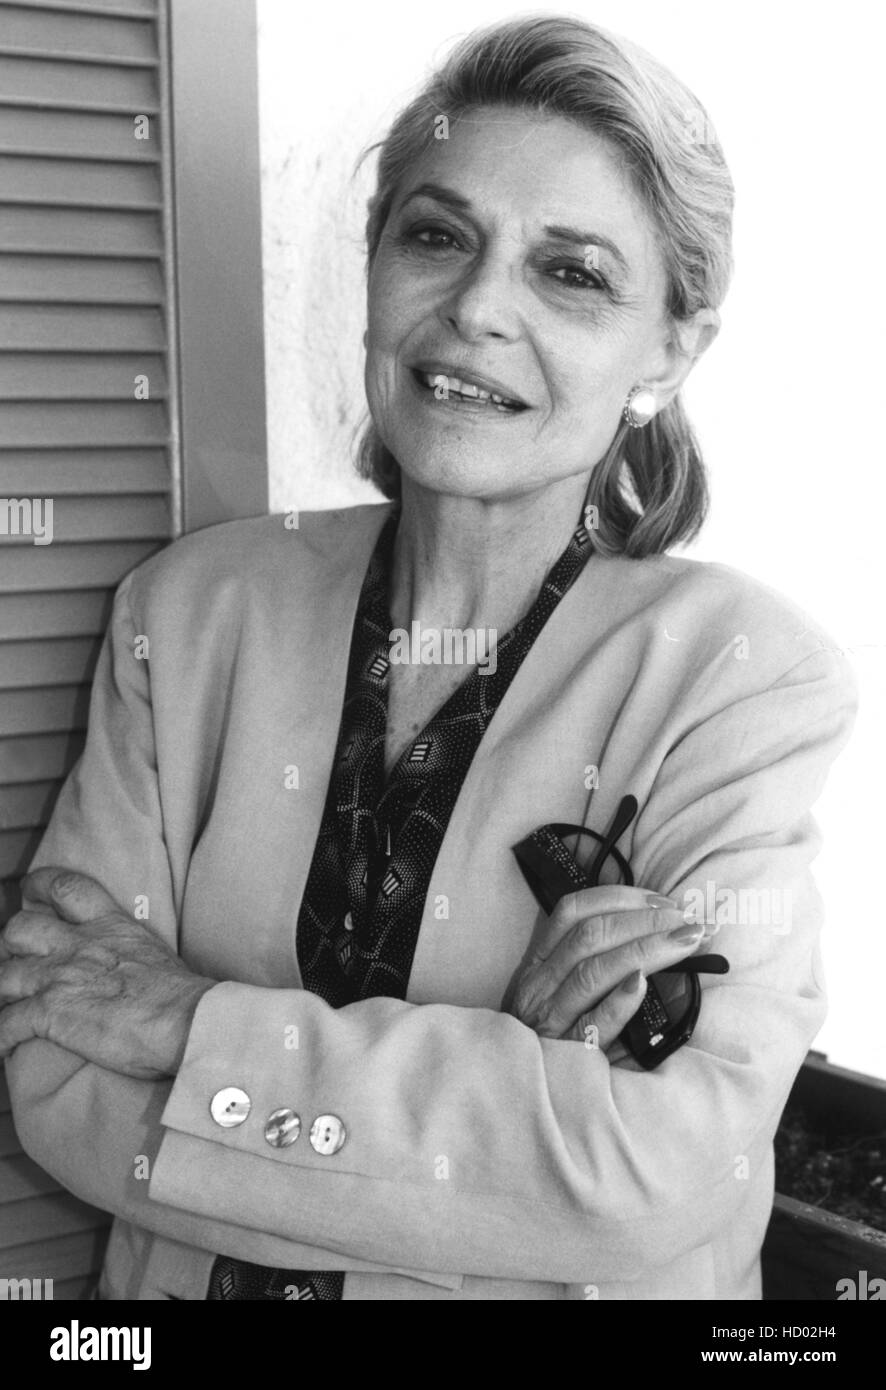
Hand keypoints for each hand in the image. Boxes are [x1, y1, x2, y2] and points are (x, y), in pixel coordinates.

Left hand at [0, 868, 215, 1078]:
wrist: (185, 1019)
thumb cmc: (180, 995)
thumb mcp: (154, 955)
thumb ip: (130, 954)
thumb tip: (132, 973)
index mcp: (109, 926)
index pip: (66, 887)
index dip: (40, 884)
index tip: (29, 890)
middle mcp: (78, 946)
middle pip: (20, 928)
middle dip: (10, 945)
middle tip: (17, 962)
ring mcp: (59, 977)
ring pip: (3, 975)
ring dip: (1, 992)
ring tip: (8, 1006)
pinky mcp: (49, 1013)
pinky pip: (4, 1025)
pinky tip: (1, 1048)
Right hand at [502, 884, 710, 1048]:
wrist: (521, 1092)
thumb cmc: (554, 1035)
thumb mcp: (561, 992)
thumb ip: (595, 961)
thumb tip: (660, 931)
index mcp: (540, 962)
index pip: (572, 911)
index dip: (620, 898)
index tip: (663, 900)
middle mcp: (540, 986)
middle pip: (590, 936)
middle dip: (646, 920)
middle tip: (691, 921)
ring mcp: (552, 1020)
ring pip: (593, 972)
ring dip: (647, 949)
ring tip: (688, 942)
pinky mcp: (567, 1055)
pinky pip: (593, 1024)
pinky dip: (618, 1001)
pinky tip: (643, 984)